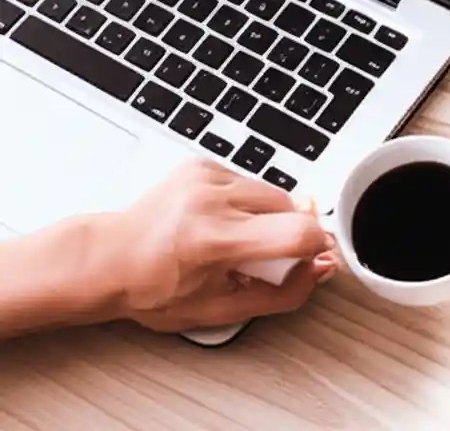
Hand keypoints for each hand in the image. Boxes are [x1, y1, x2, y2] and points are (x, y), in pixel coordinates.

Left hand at [105, 160, 335, 331]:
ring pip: (273, 192)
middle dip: (288, 233)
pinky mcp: (201, 165)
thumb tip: (318, 270)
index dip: (316, 247)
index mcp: (216, 240)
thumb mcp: (219, 310)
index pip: (299, 232)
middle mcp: (212, 200)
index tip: (310, 258)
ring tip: (234, 238)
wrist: (105, 260)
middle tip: (256, 256)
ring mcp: (205, 177)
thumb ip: (281, 293)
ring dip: (268, 216)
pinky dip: (246, 203)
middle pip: (293, 208)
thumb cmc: (151, 289)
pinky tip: (221, 220)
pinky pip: (249, 181)